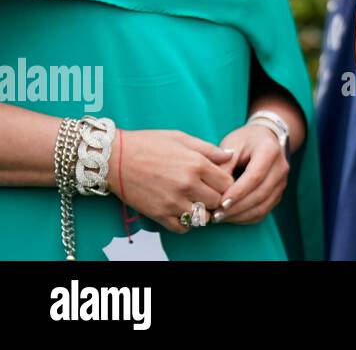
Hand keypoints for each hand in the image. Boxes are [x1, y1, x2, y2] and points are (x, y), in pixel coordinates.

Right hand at [106, 130, 235, 233]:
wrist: (114, 158)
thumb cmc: (149, 144)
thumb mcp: (182, 138)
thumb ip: (209, 149)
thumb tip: (230, 155)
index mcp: (196, 164)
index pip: (227, 183)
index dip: (225, 182)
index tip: (218, 180)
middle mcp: (187, 184)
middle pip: (217, 201)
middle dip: (216, 197)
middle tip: (208, 191)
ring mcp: (172, 201)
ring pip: (203, 217)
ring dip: (202, 211)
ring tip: (195, 201)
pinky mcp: (158, 214)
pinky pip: (183, 228)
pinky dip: (187, 223)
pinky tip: (183, 210)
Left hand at [210, 123, 290, 224]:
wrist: (265, 138)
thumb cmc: (245, 140)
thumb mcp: (232, 145)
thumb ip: (224, 165)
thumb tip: (215, 190)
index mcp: (270, 151)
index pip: (255, 176)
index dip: (238, 192)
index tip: (219, 203)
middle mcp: (280, 168)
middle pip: (260, 194)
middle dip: (237, 208)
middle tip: (216, 215)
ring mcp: (282, 182)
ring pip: (263, 206)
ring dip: (240, 216)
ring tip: (221, 217)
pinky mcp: (278, 193)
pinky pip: (264, 211)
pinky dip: (247, 218)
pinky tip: (231, 217)